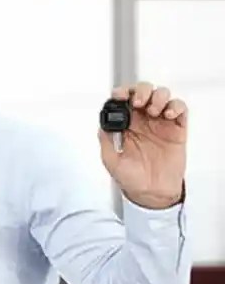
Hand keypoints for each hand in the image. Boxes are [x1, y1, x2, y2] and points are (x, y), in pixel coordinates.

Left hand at [101, 81, 187, 208]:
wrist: (151, 193)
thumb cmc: (130, 178)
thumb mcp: (110, 159)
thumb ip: (105, 139)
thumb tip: (103, 122)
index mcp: (125, 124)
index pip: (123, 100)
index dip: (121, 92)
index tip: (119, 95)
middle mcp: (142, 120)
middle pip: (143, 91)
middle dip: (141, 90)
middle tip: (138, 102)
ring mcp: (160, 123)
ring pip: (162, 96)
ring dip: (158, 96)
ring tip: (154, 111)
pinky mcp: (177, 129)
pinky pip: (180, 109)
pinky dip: (176, 106)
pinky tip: (168, 115)